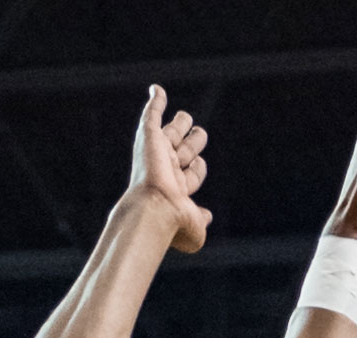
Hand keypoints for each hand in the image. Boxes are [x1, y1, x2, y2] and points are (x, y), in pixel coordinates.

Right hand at [128, 85, 211, 253]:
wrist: (155, 209)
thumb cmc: (173, 223)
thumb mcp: (196, 228)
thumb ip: (201, 220)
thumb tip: (207, 216)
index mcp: (175, 187)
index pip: (192, 172)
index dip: (198, 170)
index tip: (197, 173)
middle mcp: (166, 168)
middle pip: (185, 147)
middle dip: (194, 143)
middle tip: (197, 138)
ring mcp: (157, 152)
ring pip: (175, 128)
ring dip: (183, 123)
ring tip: (186, 119)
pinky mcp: (148, 137)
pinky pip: (152, 113)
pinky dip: (156, 100)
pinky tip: (157, 89)